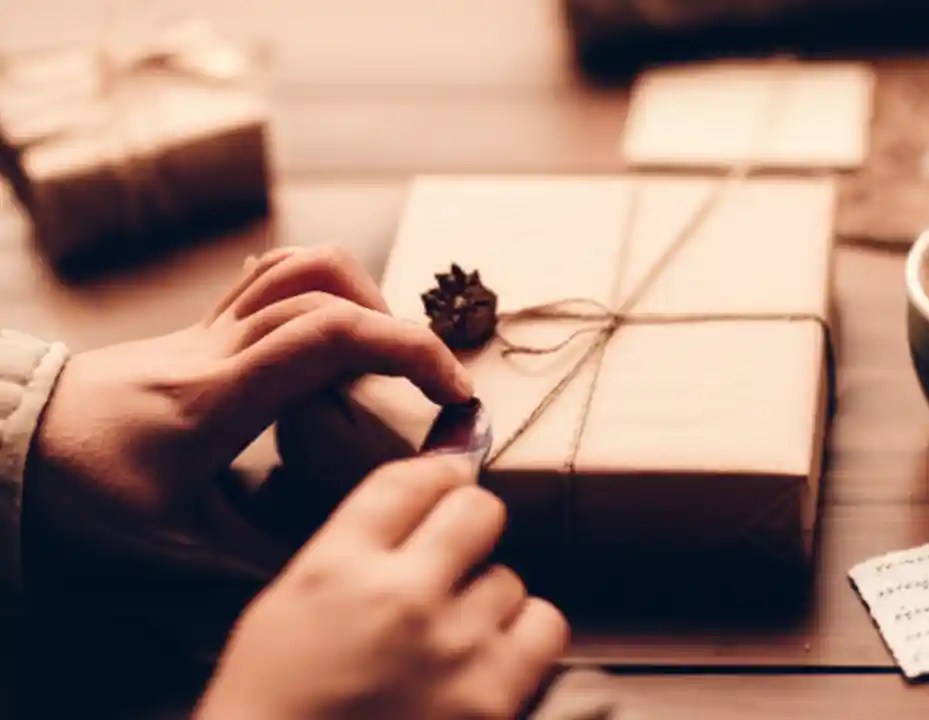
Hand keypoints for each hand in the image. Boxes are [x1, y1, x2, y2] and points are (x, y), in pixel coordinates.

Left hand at [25, 245, 472, 578]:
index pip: (332, 336)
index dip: (409, 350)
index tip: (453, 394)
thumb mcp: (174, 537)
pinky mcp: (207, 325)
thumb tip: (336, 561)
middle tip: (437, 387)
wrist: (15, 442)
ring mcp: (213, 326)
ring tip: (387, 352)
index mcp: (223, 395)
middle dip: (405, 332)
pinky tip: (335, 320)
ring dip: (367, 296)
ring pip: (305, 264)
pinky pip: (275, 273)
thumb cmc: (86, 487)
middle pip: (333, 293)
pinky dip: (324, 283)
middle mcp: (224, 345)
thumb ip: (260, 551)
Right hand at [197, 454, 569, 719]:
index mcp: (336, 569)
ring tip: (453, 635)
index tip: (448, 481)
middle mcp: (400, 597)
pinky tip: (490, 657)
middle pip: (478, 510)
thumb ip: (353, 545)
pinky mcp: (491, 698)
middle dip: (470, 526)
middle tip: (456, 553)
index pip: (409, 480)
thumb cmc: (276, 707)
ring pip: (510, 579)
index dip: (439, 473)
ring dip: (488, 600)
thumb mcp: (285, 607)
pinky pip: (545, 628)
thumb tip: (426, 491)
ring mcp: (452, 648)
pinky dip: (525, 639)